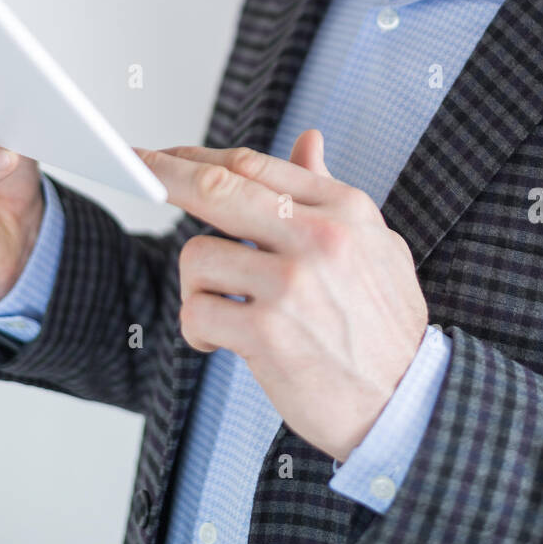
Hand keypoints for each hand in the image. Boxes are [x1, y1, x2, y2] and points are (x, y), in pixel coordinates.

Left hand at [135, 130, 428, 462]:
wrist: (409, 402)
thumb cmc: (386, 325)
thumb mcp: (376, 244)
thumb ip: (330, 194)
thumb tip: (308, 141)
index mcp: (343, 208)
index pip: (255, 165)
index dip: (199, 156)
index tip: (166, 156)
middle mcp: (319, 237)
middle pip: (216, 187)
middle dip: (163, 173)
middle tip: (132, 167)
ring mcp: (292, 283)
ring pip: (197, 256)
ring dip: (195, 286)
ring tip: (219, 309)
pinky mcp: (269, 333)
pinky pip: (196, 312)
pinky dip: (197, 329)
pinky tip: (218, 341)